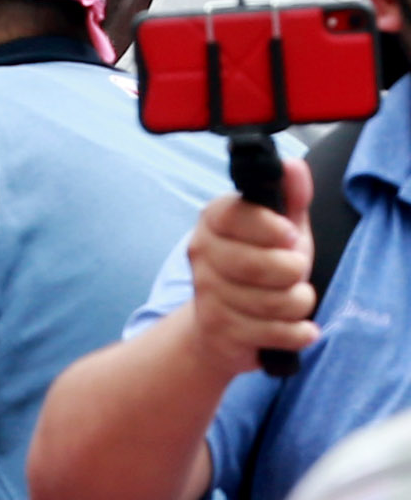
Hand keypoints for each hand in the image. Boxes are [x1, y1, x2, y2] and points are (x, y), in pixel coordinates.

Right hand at [186, 160, 319, 376]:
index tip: (289, 235)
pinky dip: (298, 333)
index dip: (272, 228)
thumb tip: (292, 166)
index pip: (237, 215)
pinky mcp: (218, 329)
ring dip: (299, 303)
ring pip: (273, 301)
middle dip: (294, 271)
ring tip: (294, 299)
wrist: (222, 325)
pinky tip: (298, 328)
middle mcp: (201, 254)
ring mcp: (207, 294)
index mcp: (214, 220)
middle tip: (294, 271)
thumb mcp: (281, 227)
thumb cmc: (259, 267)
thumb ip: (290, 196)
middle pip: (259, 264)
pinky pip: (275, 332)